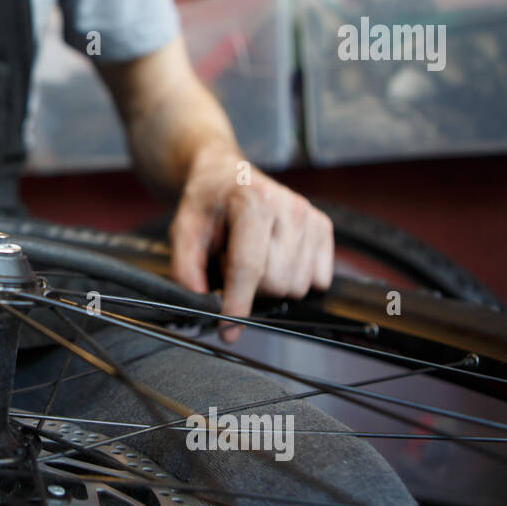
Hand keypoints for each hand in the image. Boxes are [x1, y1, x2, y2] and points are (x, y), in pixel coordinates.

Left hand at [169, 146, 333, 340]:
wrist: (227, 175)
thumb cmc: (207, 202)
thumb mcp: (183, 230)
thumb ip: (186, 269)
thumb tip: (201, 304)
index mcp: (253, 202)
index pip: (248, 268)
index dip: (236, 305)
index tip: (227, 331)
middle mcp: (289, 207)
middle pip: (275, 284)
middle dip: (249, 288)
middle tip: (232, 262)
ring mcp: (311, 217)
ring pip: (297, 287)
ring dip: (270, 284)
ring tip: (252, 256)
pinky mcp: (324, 227)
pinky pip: (317, 280)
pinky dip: (293, 278)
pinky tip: (274, 257)